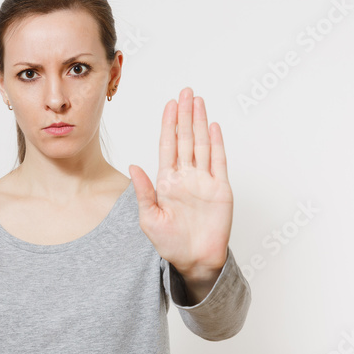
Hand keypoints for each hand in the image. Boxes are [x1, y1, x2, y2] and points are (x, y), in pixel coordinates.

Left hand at [129, 86, 233, 282]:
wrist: (195, 260)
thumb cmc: (170, 243)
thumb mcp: (149, 218)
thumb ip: (143, 191)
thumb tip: (133, 166)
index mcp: (167, 181)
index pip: (167, 146)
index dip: (168, 124)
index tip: (169, 105)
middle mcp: (186, 177)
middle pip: (185, 139)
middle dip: (184, 115)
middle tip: (185, 92)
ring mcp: (204, 181)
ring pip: (201, 144)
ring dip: (199, 122)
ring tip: (198, 101)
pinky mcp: (220, 189)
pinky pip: (218, 161)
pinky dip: (216, 143)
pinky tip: (212, 126)